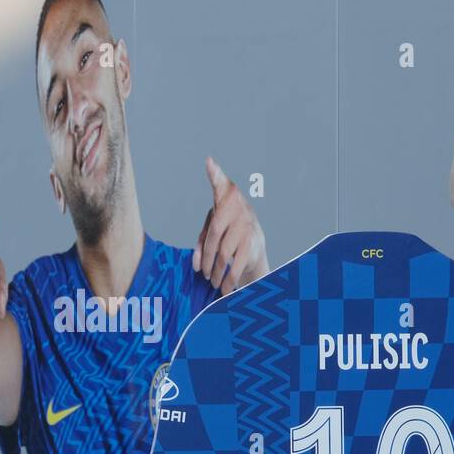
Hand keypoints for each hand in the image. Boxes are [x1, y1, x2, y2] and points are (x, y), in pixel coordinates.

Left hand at [195, 157, 266, 295]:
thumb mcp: (211, 234)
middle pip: (214, 231)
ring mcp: (248, 226)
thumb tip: (196, 264)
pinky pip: (238, 263)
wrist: (257, 251)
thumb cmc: (228, 236)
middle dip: (205, 256)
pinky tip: (225, 289)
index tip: (209, 163)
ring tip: (211, 281)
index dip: (216, 175)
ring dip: (215, 270)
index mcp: (227, 202)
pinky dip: (229, 279)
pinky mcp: (254, 244)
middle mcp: (240, 210)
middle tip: (202, 273)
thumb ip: (201, 243)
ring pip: (224, 251)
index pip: (222, 187)